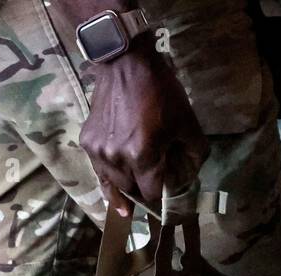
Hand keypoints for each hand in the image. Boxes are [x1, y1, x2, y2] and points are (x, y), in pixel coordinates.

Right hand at [77, 36, 209, 217]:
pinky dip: (107, 180)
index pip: (151, 193)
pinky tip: (112, 192)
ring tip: (127, 208)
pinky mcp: (87, 142)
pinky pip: (98, 171)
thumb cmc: (160, 92)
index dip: (161, 195)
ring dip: (124, 190)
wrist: (125, 63)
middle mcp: (116, 159)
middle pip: (131, 191)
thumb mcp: (187, 122)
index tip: (167, 190)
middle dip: (143, 192)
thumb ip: (194, 154)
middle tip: (151, 187)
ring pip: (112, 185)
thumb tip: (190, 177)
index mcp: (141, 156)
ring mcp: (98, 151)